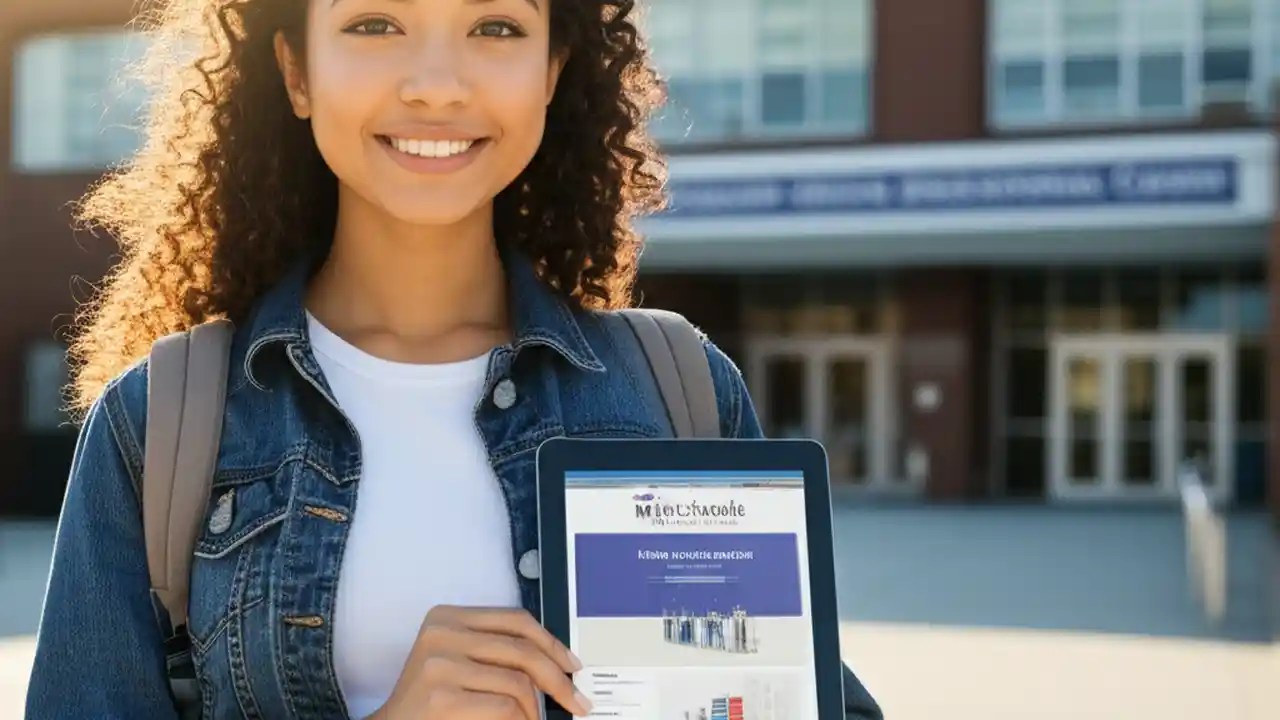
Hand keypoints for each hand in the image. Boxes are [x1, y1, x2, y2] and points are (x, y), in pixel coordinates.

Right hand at [370, 605, 591, 719]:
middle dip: (558, 678)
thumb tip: (555, 662)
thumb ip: (495, 652)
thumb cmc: (427, 701)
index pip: (515, 620)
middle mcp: (441, 634)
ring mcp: (439, 665)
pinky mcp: (441, 698)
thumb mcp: (456, 662)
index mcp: (446, 617)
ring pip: (517, 681)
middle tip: (576, 700)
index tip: (571, 664)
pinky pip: (504, 707)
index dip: (551, 642)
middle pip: (522, 649)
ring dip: (537, 709)